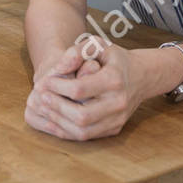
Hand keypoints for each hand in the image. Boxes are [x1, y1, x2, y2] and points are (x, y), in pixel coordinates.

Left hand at [27, 43, 147, 140]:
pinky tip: (54, 120)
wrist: (141, 76)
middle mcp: (118, 103)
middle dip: (56, 108)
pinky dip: (67, 131)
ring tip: (45, 109)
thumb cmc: (114, 59)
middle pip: (81, 115)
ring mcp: (117, 119)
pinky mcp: (115, 129)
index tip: (44, 82)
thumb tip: (59, 68)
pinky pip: (88, 137)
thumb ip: (77, 51)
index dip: (57, 87)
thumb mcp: (99, 45)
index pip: (79, 89)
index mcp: (114, 79)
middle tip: (41, 98)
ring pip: (83, 131)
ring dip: (59, 122)